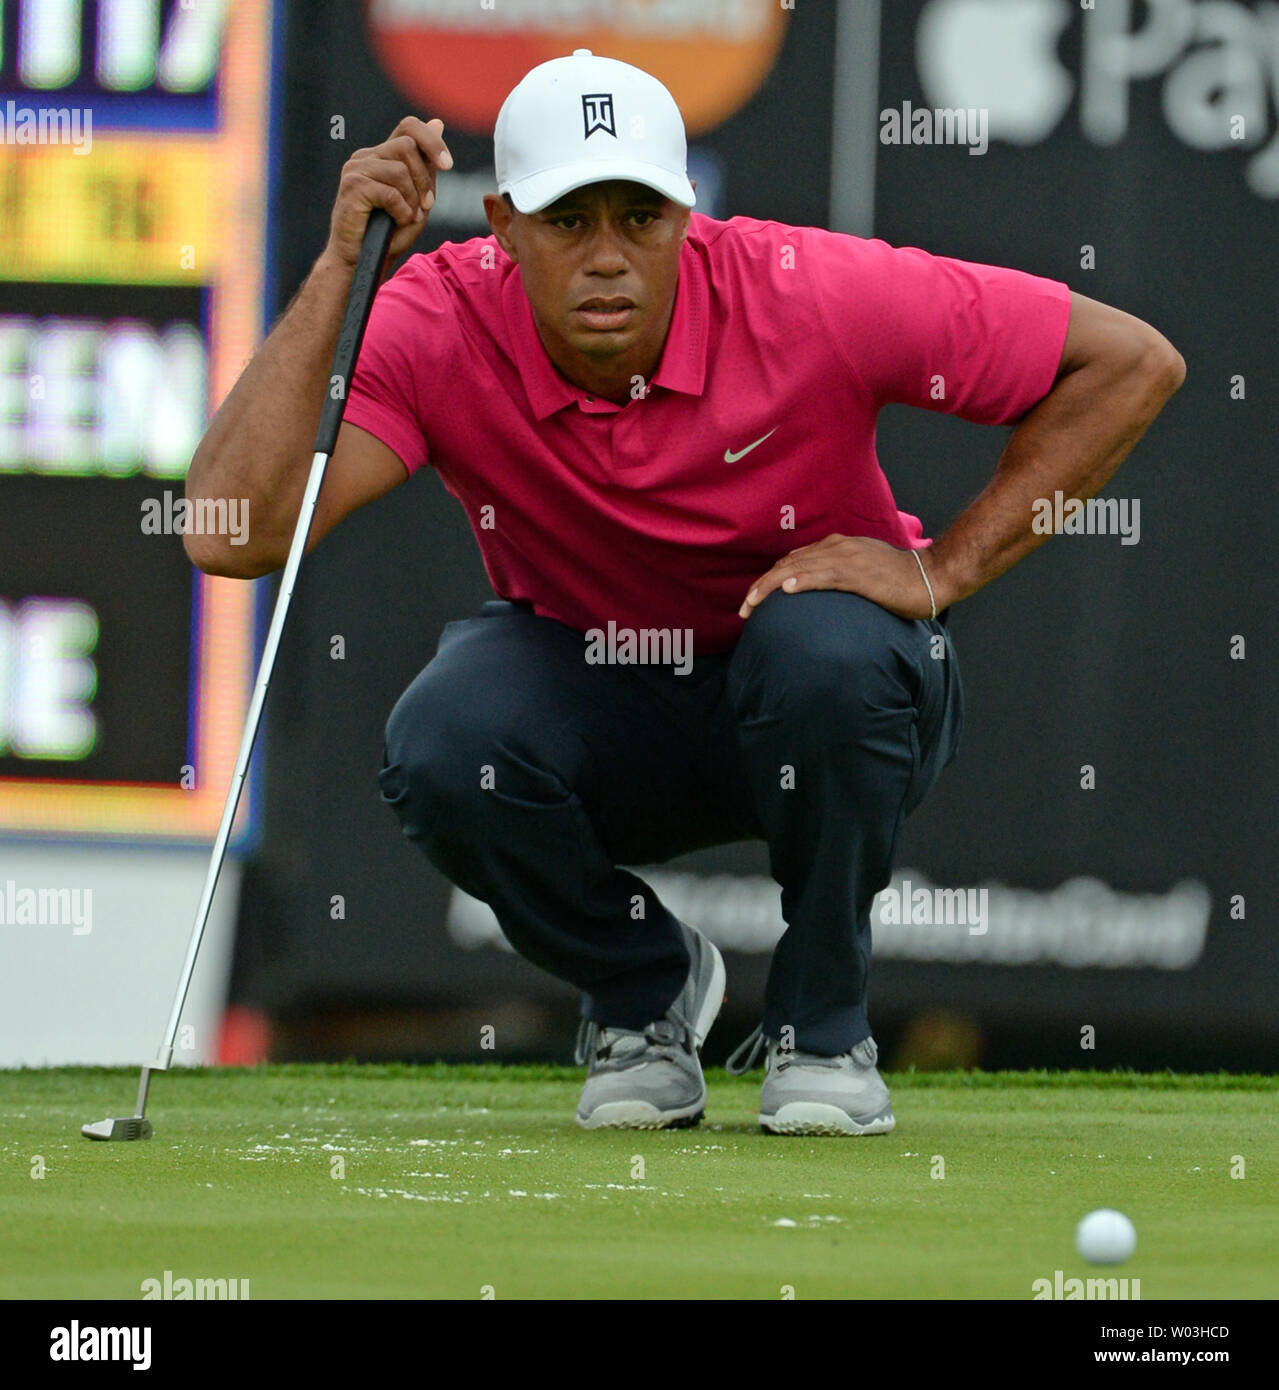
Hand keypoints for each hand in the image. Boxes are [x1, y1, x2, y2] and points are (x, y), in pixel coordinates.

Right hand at [325, 116, 452, 267]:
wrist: (360, 261)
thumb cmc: (389, 235)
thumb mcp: (418, 199)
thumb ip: (427, 166)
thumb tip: (438, 122)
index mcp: (381, 156)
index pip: (409, 127)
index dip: (432, 141)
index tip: (448, 165)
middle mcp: (366, 157)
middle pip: (408, 147)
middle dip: (424, 179)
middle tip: (425, 206)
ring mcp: (356, 169)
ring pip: (400, 170)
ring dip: (412, 199)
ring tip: (406, 217)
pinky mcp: (352, 186)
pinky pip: (390, 192)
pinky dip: (401, 211)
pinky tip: (395, 222)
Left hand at [738, 534, 944, 620]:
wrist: (932, 576)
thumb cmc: (900, 578)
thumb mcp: (863, 571)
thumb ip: (839, 576)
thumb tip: (817, 590)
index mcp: (837, 546)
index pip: (793, 561)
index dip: (769, 579)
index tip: (753, 599)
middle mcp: (838, 548)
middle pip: (788, 564)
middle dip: (761, 585)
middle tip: (744, 608)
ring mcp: (848, 560)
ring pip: (799, 570)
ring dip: (771, 587)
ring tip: (752, 603)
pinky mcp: (860, 575)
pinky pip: (825, 577)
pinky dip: (803, 581)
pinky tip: (787, 591)